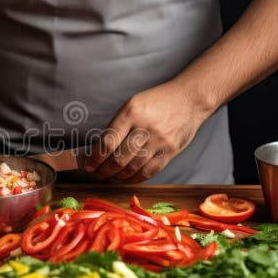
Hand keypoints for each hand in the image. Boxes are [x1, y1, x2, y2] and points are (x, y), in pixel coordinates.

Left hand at [84, 82, 210, 182]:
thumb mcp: (133, 104)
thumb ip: (118, 125)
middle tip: (97, 175)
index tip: (88, 165)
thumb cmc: (158, 101)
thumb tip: (101, 149)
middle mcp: (145, 127)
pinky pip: (149, 171)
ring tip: (110, 177)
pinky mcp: (170, 151)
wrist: (189, 99)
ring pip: (133, 167)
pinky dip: (135, 178)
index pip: (108, 142)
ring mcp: (159, 141)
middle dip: (104, 171)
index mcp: (131, 112)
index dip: (95, 158)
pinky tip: (127, 179)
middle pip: (119, 158)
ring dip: (118, 176)